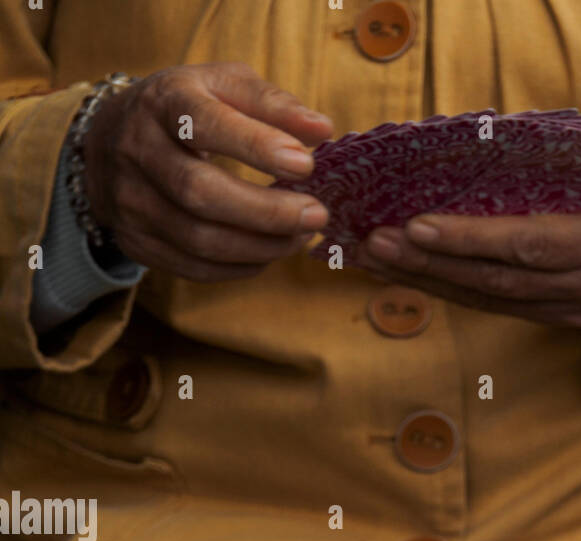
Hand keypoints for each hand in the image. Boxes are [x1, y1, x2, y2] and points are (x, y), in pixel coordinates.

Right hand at [83, 62, 332, 280]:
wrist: (110, 141)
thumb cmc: (187, 111)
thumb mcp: (223, 86)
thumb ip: (273, 103)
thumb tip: (322, 129)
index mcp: (163, 101)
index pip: (204, 124)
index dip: (255, 147)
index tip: (305, 164)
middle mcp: (137, 150)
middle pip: (199, 192)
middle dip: (266, 211)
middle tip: (316, 215)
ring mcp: (131, 201)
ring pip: (199, 240)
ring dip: (261, 246)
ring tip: (300, 236)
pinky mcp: (137, 242)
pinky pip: (195, 267)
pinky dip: (241, 266)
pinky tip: (270, 252)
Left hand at [355, 172, 580, 327]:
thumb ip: (539, 169)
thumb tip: (454, 161)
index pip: (526, 244)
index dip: (468, 239)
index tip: (414, 226)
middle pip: (499, 282)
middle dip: (432, 265)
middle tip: (377, 245)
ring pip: (493, 302)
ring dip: (430, 281)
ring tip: (381, 260)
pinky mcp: (568, 322)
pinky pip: (501, 307)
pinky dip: (454, 289)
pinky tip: (415, 274)